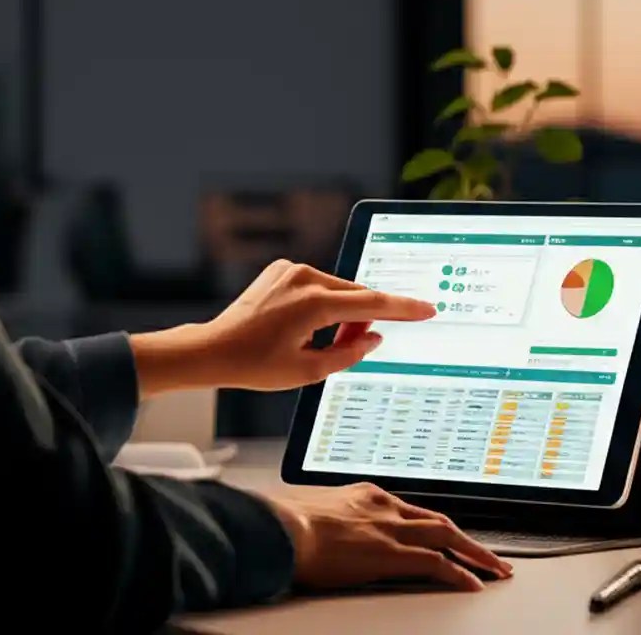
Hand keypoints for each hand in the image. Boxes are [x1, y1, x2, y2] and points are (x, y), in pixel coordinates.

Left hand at [129, 260, 435, 395]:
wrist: (213, 350)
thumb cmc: (254, 365)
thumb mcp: (309, 371)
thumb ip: (349, 353)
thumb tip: (372, 338)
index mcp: (313, 303)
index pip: (371, 304)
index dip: (403, 308)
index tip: (427, 308)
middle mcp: (304, 278)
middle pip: (356, 296)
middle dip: (362, 320)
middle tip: (354, 346)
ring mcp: (292, 270)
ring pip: (339, 290)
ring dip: (342, 313)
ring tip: (319, 341)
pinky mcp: (283, 269)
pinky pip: (319, 285)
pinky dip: (325, 303)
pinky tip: (306, 326)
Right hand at [267, 483, 512, 591]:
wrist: (279, 528)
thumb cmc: (282, 524)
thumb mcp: (309, 513)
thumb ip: (325, 521)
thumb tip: (314, 533)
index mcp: (365, 496)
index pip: (411, 510)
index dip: (433, 524)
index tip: (445, 533)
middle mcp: (384, 508)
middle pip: (438, 520)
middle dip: (466, 538)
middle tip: (488, 553)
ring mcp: (390, 530)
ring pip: (448, 536)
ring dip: (476, 553)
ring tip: (496, 568)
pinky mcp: (391, 554)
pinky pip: (437, 564)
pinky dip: (459, 574)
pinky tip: (473, 584)